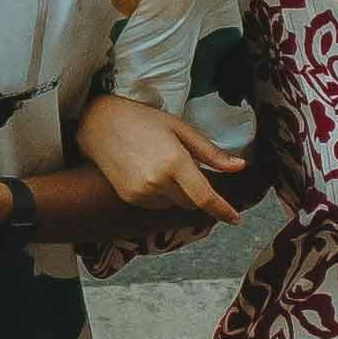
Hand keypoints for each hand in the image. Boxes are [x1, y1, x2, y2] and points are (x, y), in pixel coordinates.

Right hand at [76, 91, 254, 227]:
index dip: (222, 210)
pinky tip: (149, 171)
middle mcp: (158, 182)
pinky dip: (161, 193)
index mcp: (175, 162)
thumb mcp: (180, 129)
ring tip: (162, 164)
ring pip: (173, 204)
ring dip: (177, 192)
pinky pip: (156, 204)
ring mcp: (141, 193)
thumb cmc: (142, 119)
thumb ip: (210, 152)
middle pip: (191, 202)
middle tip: (185, 165)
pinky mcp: (129, 197)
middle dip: (196, 191)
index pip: (205, 196)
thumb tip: (239, 166)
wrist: (99, 123)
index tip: (235, 219)